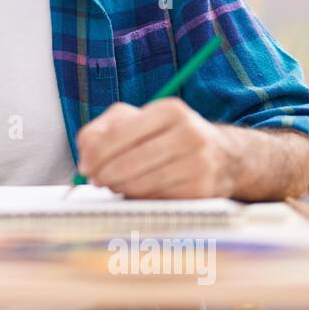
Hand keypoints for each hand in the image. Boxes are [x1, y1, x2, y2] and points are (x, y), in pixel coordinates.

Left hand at [75, 98, 239, 198]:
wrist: (223, 156)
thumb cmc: (169, 136)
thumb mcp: (140, 119)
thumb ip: (104, 130)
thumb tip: (85, 160)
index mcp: (170, 110)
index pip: (118, 134)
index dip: (95, 154)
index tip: (85, 166)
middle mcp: (188, 133)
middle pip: (127, 162)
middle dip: (104, 175)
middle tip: (96, 180)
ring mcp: (198, 163)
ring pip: (140, 184)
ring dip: (119, 188)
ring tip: (115, 184)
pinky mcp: (200, 190)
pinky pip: (155, 199)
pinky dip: (140, 198)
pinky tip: (138, 191)